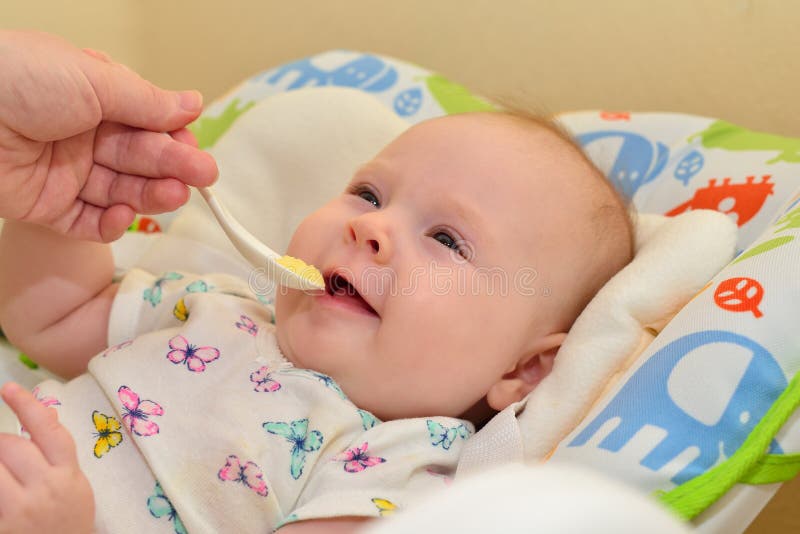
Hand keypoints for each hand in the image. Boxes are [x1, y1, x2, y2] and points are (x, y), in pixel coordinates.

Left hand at [0, 30, 217, 241]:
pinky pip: (88, 222)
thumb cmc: (16, 79)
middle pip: (139, 158)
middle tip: (203, 175)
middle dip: (172, 166)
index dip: (172, 135)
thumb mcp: (93, 78)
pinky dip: (110, 223)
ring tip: (174, 196)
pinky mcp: (47, 208)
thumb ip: (146, 101)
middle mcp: (82, 135)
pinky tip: (122, 215)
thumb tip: (192, 103)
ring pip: (121, 191)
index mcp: (92, 97)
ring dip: (151, 196)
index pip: (146, 123)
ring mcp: (65, 173)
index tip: (193, 141)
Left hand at [0, 382, 93, 532]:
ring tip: (5, 471)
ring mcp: (18, 509)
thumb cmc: (69, 522)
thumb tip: (42, 413)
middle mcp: (44, 488)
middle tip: (6, 455)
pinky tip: (3, 486)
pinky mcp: (1, 524)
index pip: (48, 430)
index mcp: (67, 475)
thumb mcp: (74, 485)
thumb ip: (58, 453)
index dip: (27, 405)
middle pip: (9, 445)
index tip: (8, 388)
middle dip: (1, 443)